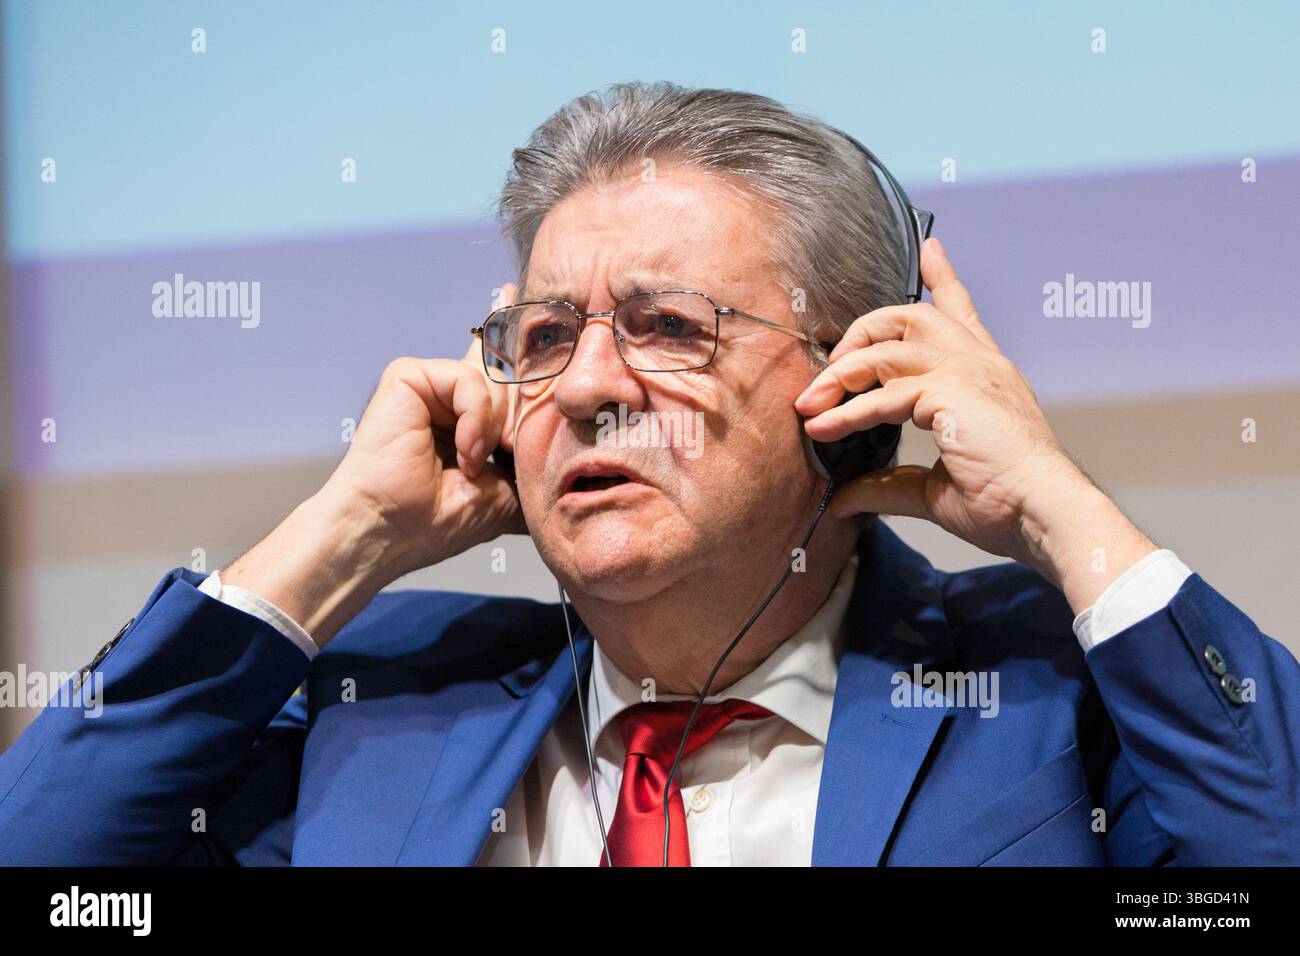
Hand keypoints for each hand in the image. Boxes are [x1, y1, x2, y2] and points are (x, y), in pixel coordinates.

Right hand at [221, 284, 525, 645]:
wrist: (387, 531)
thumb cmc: (436, 521)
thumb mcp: (504, 489)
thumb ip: (527, 458)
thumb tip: (569, 452)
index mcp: (466, 417)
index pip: (499, 370)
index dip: (517, 336)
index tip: (521, 294)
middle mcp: (448, 394)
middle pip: (505, 372)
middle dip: (519, 405)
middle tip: (502, 448)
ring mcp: (429, 384)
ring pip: (492, 382)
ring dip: (490, 429)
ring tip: (471, 465)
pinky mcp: (409, 376)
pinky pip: (468, 379)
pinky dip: (473, 418)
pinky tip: (463, 451)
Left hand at [794, 238, 1154, 611]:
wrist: (1044, 516)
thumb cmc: (1006, 505)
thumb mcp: (934, 490)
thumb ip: (889, 484)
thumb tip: (845, 497)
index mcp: (986, 375)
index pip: (962, 313)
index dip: (944, 279)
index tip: (930, 248)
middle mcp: (980, 363)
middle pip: (912, 313)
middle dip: (863, 331)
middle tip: (831, 364)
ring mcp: (968, 372)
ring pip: (889, 348)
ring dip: (842, 375)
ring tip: (810, 404)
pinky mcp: (952, 392)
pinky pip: (884, 394)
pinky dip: (848, 412)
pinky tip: (824, 428)